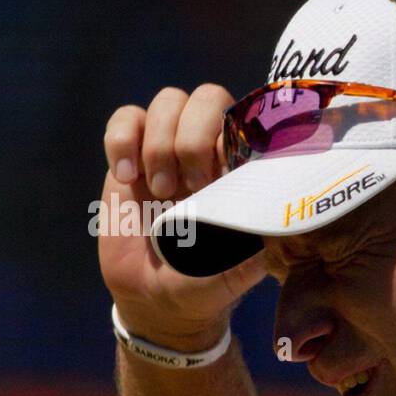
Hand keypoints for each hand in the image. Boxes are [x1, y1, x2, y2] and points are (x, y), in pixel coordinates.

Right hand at [98, 85, 265, 350]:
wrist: (154, 298)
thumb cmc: (204, 284)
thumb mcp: (233, 276)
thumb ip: (254, 254)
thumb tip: (273, 230)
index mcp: (244, 171)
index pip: (250, 120)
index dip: (236, 136)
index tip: (224, 177)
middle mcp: (210, 151)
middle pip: (209, 97)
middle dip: (195, 135)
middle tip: (191, 185)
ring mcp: (169, 148)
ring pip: (169, 100)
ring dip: (160, 141)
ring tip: (159, 190)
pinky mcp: (130, 155)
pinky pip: (125, 117)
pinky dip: (122, 139)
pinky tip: (126, 176)